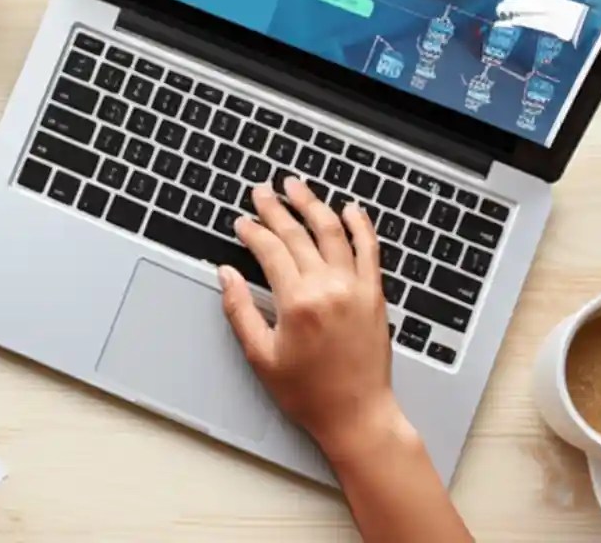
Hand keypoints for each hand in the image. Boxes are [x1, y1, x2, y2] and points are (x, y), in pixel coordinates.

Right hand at [219, 179, 413, 462]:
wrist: (357, 415)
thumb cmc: (308, 393)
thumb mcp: (260, 355)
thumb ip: (239, 310)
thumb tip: (226, 274)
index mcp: (297, 302)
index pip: (270, 250)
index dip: (252, 231)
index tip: (242, 221)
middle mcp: (328, 288)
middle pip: (298, 234)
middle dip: (276, 208)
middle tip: (262, 191)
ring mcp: (355, 288)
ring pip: (333, 231)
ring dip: (313, 204)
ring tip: (297, 186)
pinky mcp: (375, 294)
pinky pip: (369, 249)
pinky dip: (360, 225)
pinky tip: (350, 209)